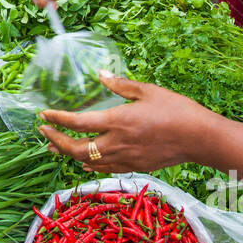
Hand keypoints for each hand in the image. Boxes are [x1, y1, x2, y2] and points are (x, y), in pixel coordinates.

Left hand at [38, 74, 218, 173]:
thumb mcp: (147, 91)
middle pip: (76, 149)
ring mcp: (125, 158)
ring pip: (87, 162)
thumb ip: (120, 85)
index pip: (77, 123)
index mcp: (118, 120)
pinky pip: (104, 169)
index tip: (43, 115)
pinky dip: (89, 165)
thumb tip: (99, 74)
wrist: (200, 138)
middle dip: (55, 141)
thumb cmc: (177, 110)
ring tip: (54, 146)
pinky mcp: (134, 167)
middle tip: (43, 131)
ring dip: (68, 154)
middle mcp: (117, 143)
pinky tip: (83, 162)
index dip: (57, 119)